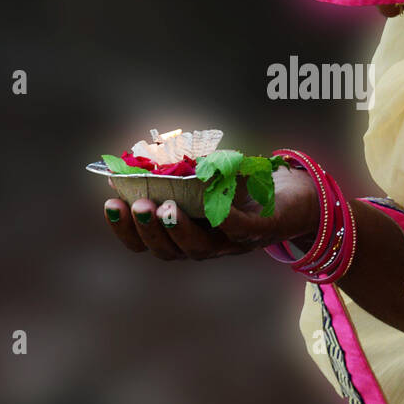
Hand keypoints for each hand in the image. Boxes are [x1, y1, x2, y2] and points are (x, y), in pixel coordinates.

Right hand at [103, 165, 318, 260]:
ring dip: (180, 230)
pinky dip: (224, 218)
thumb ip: (175, 168)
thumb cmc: (241, 182)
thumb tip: (140, 153)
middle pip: (169, 251)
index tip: (111, 203)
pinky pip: (239, 229)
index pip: (147, 242)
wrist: (292, 192)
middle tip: (139, 206)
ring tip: (166, 207)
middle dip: (150, 230)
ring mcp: (233, 244)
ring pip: (200, 248)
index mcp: (185, 235)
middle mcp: (206, 247)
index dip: (126, 228)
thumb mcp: (203, 173)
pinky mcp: (261, 233)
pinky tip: (211, 201)